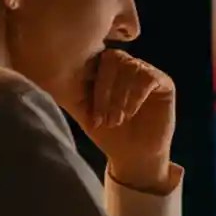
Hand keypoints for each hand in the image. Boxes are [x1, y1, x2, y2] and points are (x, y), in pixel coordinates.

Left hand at [63, 47, 175, 190]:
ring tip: (116, 119)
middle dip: (105, 89)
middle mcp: (127, 66)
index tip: (91, 115)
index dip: (93, 85)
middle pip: (113, 59)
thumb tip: (52, 75)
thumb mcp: (85, 113)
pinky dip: (135, 96)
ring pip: (130, 67)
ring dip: (120, 96)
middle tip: (104, 118)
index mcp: (106, 70)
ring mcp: (146, 72)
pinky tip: (130, 113)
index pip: (96, 59)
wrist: (134, 156)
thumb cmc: (108, 134)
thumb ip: (73, 93)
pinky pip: (147, 78)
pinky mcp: (163, 83)